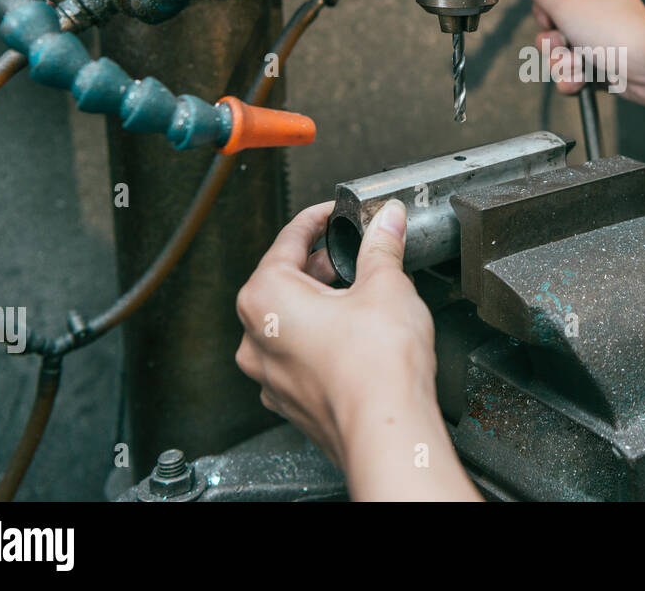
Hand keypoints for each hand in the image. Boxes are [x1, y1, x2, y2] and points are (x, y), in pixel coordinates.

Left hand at [234, 199, 436, 474]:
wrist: (387, 432)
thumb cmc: (377, 369)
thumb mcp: (387, 285)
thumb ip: (382, 245)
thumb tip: (386, 220)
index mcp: (266, 298)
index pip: (288, 239)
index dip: (317, 218)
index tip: (334, 212)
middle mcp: (256, 338)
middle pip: (283, 280)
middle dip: (321, 262)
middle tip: (353, 252)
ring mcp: (270, 375)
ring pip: (289, 321)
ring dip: (320, 302)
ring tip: (360, 295)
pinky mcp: (290, 400)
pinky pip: (299, 355)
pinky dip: (321, 338)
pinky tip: (356, 337)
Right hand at [524, 0, 644, 105]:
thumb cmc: (613, 32)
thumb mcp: (567, 4)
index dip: (546, 8)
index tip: (552, 19)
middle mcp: (600, 8)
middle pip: (554, 25)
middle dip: (553, 43)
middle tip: (565, 44)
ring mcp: (602, 38)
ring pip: (561, 52)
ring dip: (562, 63)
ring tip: (578, 65)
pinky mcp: (604, 63)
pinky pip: (575, 71)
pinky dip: (573, 78)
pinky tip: (580, 81)